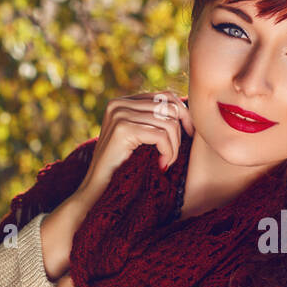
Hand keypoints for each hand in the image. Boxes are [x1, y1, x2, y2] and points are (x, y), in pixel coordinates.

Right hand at [40, 91, 193, 279]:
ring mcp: (119, 114)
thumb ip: (153, 121)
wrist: (97, 191)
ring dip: (174, 147)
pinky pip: (161, 136)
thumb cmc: (122, 168)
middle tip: (174, 154)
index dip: (183, 114)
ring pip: (169, 123)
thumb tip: (184, 109)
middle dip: (180, 132)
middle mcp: (119, 104)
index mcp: (122, 102)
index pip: (165, 96)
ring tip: (166, 162)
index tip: (189, 134)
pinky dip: (168, 152)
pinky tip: (162, 165)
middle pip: (170, 107)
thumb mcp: (138, 139)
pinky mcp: (122, 129)